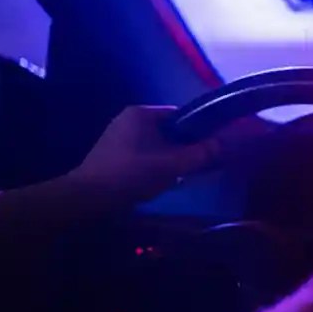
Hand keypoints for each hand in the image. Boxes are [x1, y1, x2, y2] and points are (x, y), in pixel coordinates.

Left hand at [73, 106, 221, 189]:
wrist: (87, 198)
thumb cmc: (131, 174)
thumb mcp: (171, 165)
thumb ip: (200, 153)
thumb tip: (225, 143)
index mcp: (141, 113)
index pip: (180, 115)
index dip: (199, 130)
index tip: (211, 147)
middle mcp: (128, 119)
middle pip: (168, 131)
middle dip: (184, 147)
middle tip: (199, 165)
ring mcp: (117, 137)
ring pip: (156, 145)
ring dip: (169, 159)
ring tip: (181, 176)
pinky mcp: (111, 155)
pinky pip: (142, 155)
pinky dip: (154, 165)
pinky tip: (159, 182)